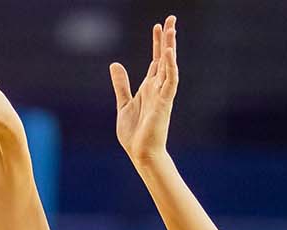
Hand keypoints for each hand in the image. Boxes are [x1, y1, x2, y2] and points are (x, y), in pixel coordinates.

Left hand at [111, 15, 177, 167]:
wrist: (140, 153)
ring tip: (172, 28)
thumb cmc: (134, 134)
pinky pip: (170, 81)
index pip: (155, 60)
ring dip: (170, 47)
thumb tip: (115, 64)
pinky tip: (169, 52)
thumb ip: (121, 84)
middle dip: (167, 38)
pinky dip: (171, 67)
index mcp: (149, 88)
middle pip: (164, 58)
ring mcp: (162, 94)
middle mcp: (158, 88)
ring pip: (168, 65)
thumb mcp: (123, 104)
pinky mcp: (164, 102)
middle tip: (171, 19)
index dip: (157, 43)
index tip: (158, 26)